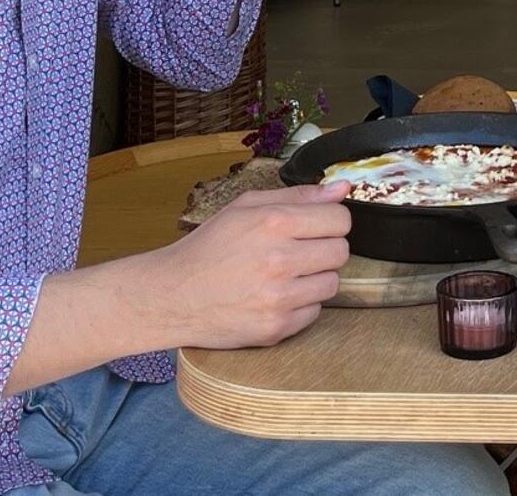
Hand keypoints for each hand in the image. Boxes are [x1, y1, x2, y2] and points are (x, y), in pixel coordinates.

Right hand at [143, 181, 352, 349]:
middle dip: (324, 250)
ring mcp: (278, 298)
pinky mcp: (276, 328)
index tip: (315, 228)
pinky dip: (300, 305)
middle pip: (341, 252)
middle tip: (298, 252)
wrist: (173, 295)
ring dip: (314, 279)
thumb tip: (343, 188)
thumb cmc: (208, 248)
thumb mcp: (245, 207)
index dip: (330, 222)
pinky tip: (275, 297)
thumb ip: (298, 195)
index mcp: (273, 223)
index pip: (340, 219)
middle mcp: (279, 260)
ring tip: (285, 276)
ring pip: (332, 284)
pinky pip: (314, 312)